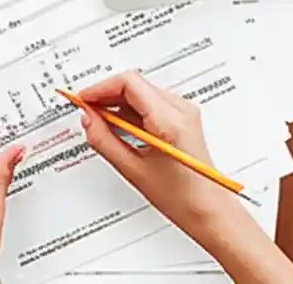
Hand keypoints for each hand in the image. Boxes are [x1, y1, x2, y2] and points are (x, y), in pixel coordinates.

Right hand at [77, 71, 292, 283]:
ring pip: (142, 91)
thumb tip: (88, 120)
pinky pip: (151, 103)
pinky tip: (119, 127)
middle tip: (87, 110)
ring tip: (100, 123)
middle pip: (135, 84)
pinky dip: (131, 110)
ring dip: (118, 102)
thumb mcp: (134, 170)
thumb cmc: (182, 197)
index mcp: (169, 121)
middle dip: (106, 94)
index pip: (129, 83)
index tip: (83, 99)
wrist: (209, 209)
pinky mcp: (183, 118)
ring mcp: (184, 112)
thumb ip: (105, 141)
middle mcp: (181, 109)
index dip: (100, 88)